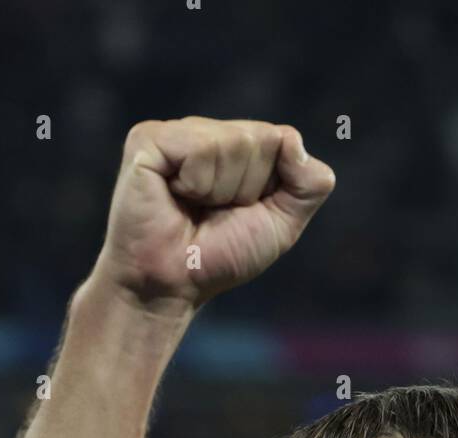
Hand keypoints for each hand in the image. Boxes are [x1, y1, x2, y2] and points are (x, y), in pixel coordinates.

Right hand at [87, 117, 335, 314]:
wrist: (172, 285)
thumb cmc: (220, 258)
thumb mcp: (281, 225)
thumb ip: (308, 185)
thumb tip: (294, 141)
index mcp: (236, 147)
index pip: (281, 139)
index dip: (269, 186)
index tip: (241, 212)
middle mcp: (206, 132)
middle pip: (259, 139)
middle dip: (246, 188)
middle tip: (212, 214)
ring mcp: (176, 132)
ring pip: (233, 142)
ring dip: (220, 190)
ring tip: (193, 208)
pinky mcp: (148, 139)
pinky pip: (200, 149)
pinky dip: (196, 184)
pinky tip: (174, 197)